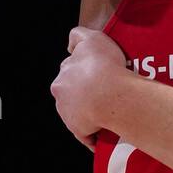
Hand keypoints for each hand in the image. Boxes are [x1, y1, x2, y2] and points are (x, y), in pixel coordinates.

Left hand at [50, 26, 127, 150]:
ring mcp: (69, 116)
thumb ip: (78, 37)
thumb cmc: (104, 66)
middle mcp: (61, 97)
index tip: (97, 73)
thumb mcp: (92, 39)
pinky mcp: (79, 132)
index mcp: (61, 79)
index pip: (69, 74)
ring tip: (111, 111)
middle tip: (107, 92)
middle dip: (84, 94)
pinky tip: (107, 133)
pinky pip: (87, 135)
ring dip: (90, 113)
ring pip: (79, 114)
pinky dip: (95, 135)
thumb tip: (70, 46)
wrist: (111, 96)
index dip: (83, 73)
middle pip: (72, 95)